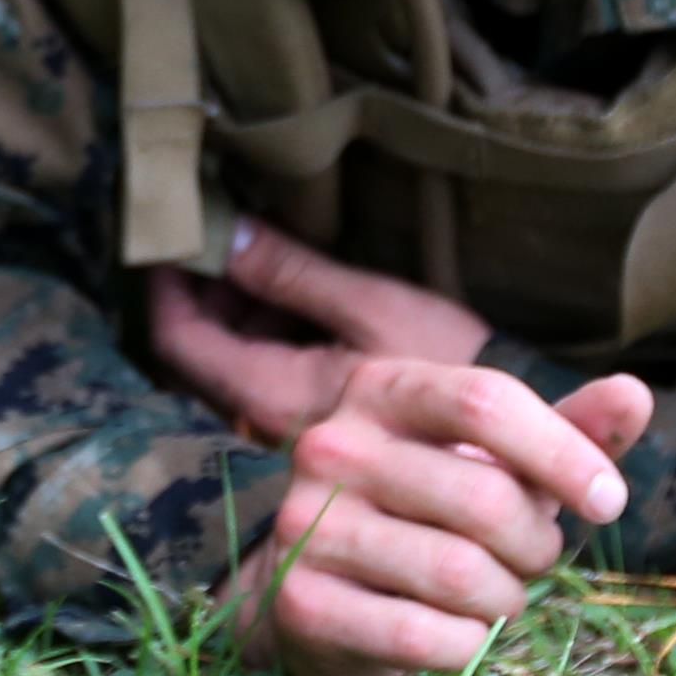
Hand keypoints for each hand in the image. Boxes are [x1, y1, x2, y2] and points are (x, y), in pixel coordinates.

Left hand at [139, 215, 491, 449]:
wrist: (510, 442)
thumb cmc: (448, 369)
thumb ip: (294, 274)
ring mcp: (284, 429)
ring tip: (275, 259)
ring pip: (232, 362)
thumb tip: (228, 233)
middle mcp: (262, 421)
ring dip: (241, 311)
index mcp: (269, 391)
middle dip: (209, 290)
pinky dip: (270, 334)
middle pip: (199, 350)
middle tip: (233, 234)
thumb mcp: (374, 307)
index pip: (177, 339)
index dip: (166, 282)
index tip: (177, 233)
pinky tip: (304, 303)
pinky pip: (265, 375)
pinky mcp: (313, 428)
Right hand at [220, 354, 653, 675]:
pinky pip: (423, 636)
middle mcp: (331, 447)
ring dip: (505, 600)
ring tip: (495, 598)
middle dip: (536, 545)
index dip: (563, 453)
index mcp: (381, 390)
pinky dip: (466, 647)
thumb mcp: (494, 461)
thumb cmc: (427, 512)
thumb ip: (564, 430)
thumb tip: (635, 394)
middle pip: (484, 497)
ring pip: (460, 574)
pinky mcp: (300, 602)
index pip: (485, 401)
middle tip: (530, 560)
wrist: (318, 595)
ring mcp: (306, 526)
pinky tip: (458, 636)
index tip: (610, 501)